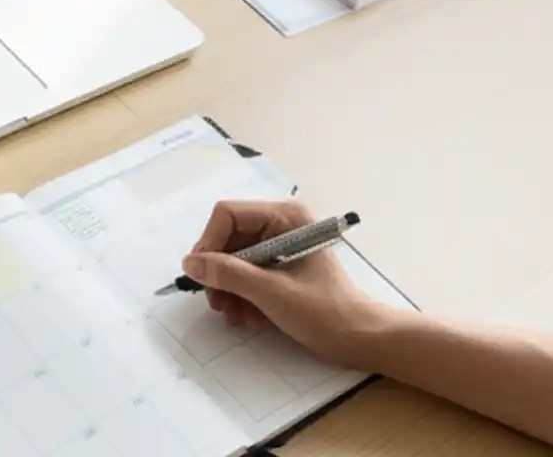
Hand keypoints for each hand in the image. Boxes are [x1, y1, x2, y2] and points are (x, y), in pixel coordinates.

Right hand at [183, 200, 387, 366]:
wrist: (362, 338)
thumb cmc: (324, 312)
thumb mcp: (271, 292)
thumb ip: (228, 274)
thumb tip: (190, 263)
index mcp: (285, 216)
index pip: (228, 215)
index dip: (209, 244)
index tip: (202, 277)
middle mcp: (282, 222)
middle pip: (229, 238)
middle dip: (219, 272)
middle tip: (217, 303)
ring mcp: (282, 243)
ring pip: (235, 258)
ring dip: (229, 288)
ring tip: (234, 316)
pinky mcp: (283, 264)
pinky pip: (249, 272)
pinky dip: (243, 294)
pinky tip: (248, 317)